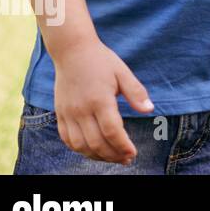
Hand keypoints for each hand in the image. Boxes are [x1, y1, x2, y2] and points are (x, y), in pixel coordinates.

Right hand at [51, 39, 152, 164]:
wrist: (72, 51)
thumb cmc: (101, 61)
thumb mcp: (123, 72)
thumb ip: (136, 92)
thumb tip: (149, 110)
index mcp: (100, 99)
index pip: (112, 131)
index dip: (123, 146)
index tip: (133, 153)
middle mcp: (82, 109)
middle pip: (97, 142)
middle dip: (113, 155)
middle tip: (126, 159)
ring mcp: (68, 113)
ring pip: (80, 145)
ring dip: (96, 156)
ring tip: (112, 157)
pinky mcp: (60, 114)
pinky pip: (67, 139)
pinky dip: (80, 149)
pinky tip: (93, 150)